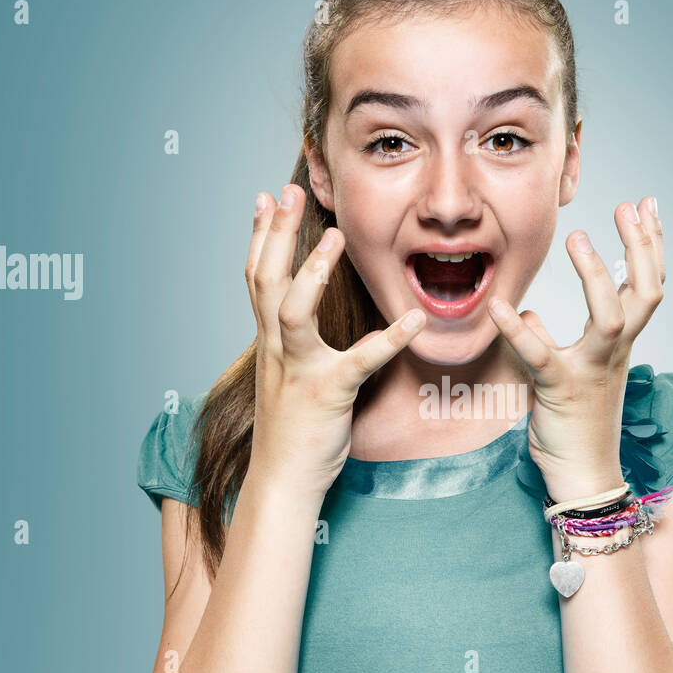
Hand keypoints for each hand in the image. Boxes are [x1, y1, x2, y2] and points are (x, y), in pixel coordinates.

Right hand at [245, 185, 425, 499]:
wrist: (283, 482)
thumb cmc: (294, 431)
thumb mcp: (291, 377)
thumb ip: (300, 345)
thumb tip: (310, 319)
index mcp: (270, 343)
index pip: (257, 278)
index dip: (260, 236)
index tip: (265, 198)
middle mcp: (276, 350)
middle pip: (265, 280)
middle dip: (275, 233)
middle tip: (288, 190)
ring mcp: (298, 371)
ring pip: (292, 313)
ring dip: (312, 272)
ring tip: (335, 235)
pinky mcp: (327, 394)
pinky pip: (359, 361)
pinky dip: (389, 339)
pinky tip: (414, 320)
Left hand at [487, 196, 664, 502]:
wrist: (583, 479)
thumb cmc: (574, 427)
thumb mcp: (562, 374)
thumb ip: (547, 340)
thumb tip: (528, 312)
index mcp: (618, 346)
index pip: (645, 286)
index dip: (649, 246)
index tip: (646, 207)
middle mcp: (614, 353)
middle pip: (646, 293)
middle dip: (643, 247)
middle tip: (630, 206)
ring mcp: (591, 370)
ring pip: (611, 317)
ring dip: (595, 276)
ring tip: (577, 237)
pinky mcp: (561, 390)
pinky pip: (541, 356)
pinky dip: (519, 330)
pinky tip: (499, 305)